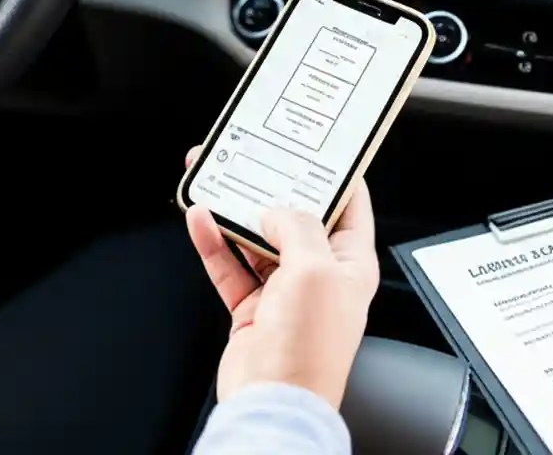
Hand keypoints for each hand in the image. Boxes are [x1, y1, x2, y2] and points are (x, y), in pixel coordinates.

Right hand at [183, 146, 379, 408]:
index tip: (315, 149)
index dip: (334, 176)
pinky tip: (202, 220)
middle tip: (251, 159)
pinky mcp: (251, 307)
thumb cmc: (308, 349)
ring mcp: (284, 292)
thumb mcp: (314, 269)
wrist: (273, 402)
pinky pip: (230, 265)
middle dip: (270, 188)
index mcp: (350, 264)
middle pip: (294, 219)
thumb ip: (297, 227)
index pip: (349, 208)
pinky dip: (214, 242)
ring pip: (256, 239)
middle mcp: (319, 275)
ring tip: (216, 181)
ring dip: (235, 212)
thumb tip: (277, 210)